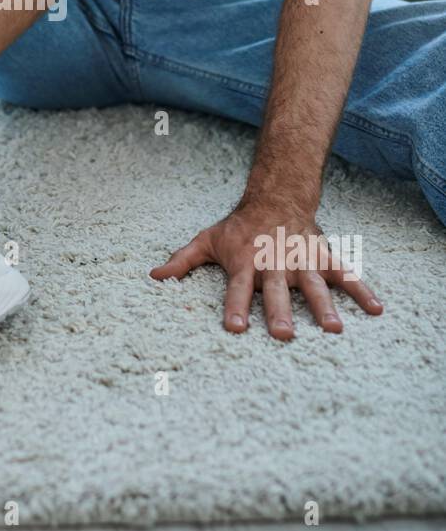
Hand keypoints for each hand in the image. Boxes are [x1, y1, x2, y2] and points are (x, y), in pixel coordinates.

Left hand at [148, 201, 382, 338]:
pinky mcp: (323, 256)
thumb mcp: (207, 239)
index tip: (234, 328)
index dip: (235, 307)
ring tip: (332, 330)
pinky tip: (377, 309)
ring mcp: (301, 260)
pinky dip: (362, 290)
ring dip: (323, 306)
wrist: (276, 195)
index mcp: (246, 262)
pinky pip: (345, 273)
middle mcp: (274, 262)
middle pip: (276, 291)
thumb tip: (154, 277)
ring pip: (313, 285)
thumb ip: (183, 260)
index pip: (238, 288)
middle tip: (282, 335)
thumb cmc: (238, 226)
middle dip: (279, 312)